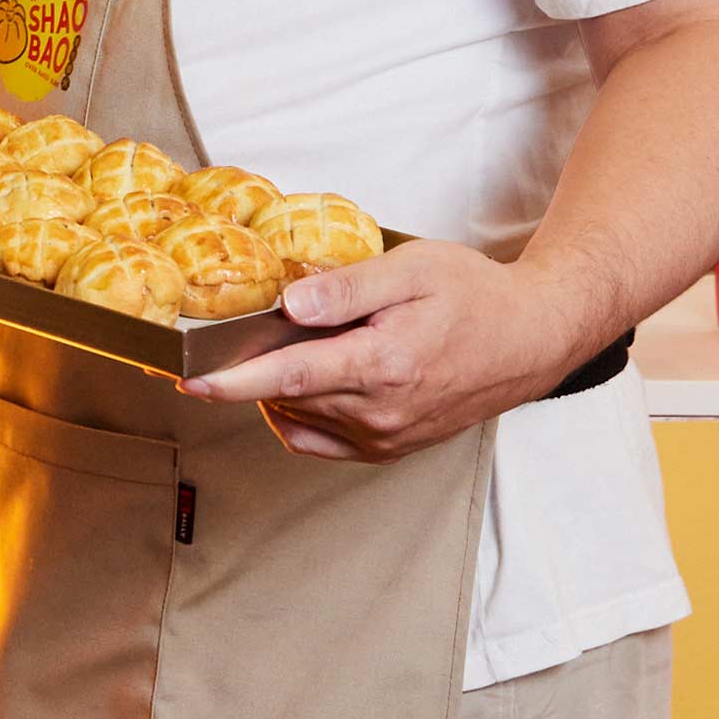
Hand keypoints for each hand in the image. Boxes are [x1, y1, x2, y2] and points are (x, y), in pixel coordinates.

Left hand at [181, 236, 591, 459]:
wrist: (530, 337)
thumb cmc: (473, 294)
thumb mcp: (411, 270)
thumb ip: (346, 288)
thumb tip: (289, 306)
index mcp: (384, 365)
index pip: (290, 377)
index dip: (233, 380)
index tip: (188, 381)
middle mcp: (381, 413)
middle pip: (287, 395)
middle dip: (249, 369)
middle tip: (241, 330)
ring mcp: (386, 437)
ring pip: (302, 417)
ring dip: (277, 387)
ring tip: (292, 343)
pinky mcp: (390, 448)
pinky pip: (322, 440)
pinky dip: (299, 412)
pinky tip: (306, 379)